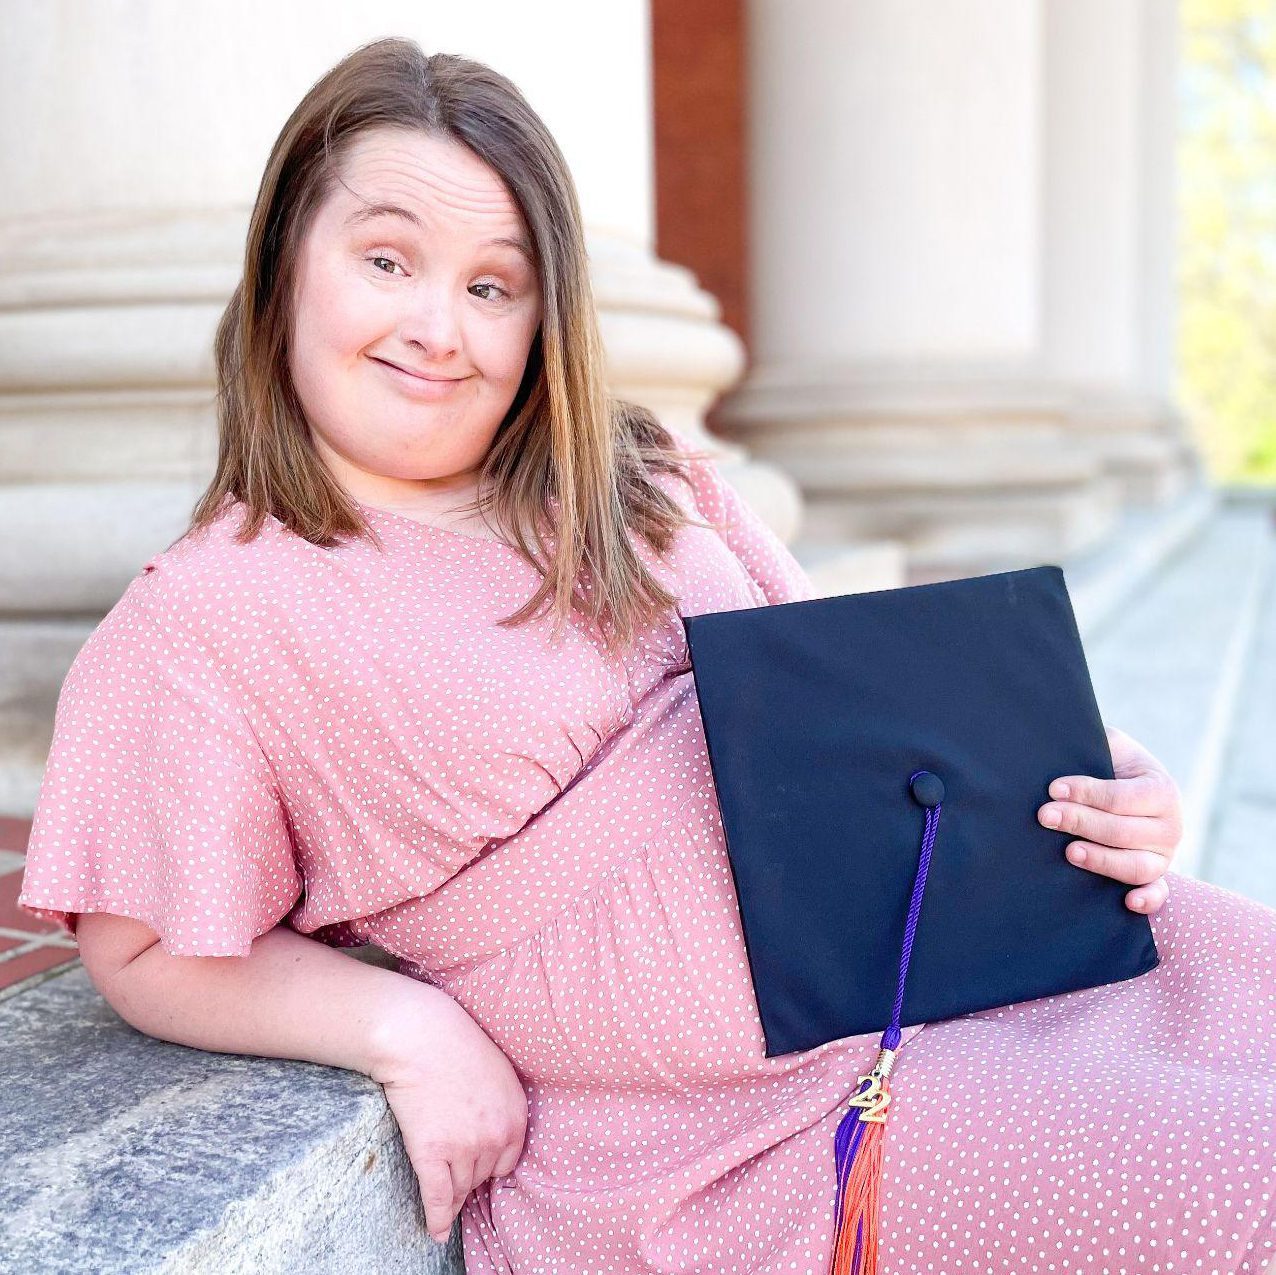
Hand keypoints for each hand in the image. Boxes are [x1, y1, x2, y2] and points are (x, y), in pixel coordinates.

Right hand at [367, 987, 527, 1245]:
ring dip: (451, 1195)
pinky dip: (437, 1219)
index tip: (475, 1164)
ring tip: (442, 1198)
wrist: (419, 1035)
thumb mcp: (496, 1071)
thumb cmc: (454, 1044)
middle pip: (482, 1176)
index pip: (507, 1161)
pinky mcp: (433, 1153)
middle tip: (449, 1164)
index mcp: (516, 1114)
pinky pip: (438, 1198)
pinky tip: (436, 1233)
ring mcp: (465, 1147)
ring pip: (460, 1189)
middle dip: (468, 1172)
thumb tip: (495, 1136)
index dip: (488, 1163)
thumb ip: (501, 1106)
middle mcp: (496, 1136)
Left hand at [1037, 723, 1182, 914]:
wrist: (1122, 788)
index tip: (1053, 789)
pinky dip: (1149, 900)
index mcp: (1161, 789)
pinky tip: (1127, 902)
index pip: (1121, 796)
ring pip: (1136, 865)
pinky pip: (1158, 892)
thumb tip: (1058, 745)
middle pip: (1124, 831)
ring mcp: (1164, 855)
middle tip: (1045, 816)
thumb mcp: (1107, 747)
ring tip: (1069, 851)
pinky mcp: (1155, 876)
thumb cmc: (1107, 766)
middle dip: (1081, 822)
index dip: (1086, 793)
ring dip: (1102, 860)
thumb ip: (1094, 745)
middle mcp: (1170, 825)